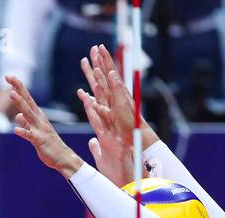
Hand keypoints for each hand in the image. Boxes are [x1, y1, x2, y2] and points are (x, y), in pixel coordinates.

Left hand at [6, 75, 80, 177]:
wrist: (62, 157)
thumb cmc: (48, 144)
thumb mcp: (34, 131)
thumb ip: (26, 123)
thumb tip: (18, 116)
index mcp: (37, 116)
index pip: (26, 98)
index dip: (18, 87)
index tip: (9, 76)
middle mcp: (39, 119)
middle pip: (27, 101)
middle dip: (18, 88)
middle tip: (9, 76)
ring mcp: (40, 129)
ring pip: (28, 114)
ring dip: (20, 104)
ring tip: (12, 94)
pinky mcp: (40, 140)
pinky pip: (30, 136)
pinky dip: (24, 132)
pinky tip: (16, 129)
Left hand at [77, 43, 158, 185]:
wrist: (136, 163)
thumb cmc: (121, 159)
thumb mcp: (104, 150)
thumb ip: (97, 144)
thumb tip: (92, 140)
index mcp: (108, 114)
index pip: (99, 91)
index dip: (93, 78)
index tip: (89, 63)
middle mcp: (115, 108)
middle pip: (104, 82)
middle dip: (99, 65)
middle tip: (94, 48)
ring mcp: (119, 110)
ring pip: (110, 85)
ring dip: (105, 68)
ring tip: (100, 52)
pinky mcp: (124, 115)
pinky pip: (117, 99)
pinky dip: (114, 86)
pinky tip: (109, 74)